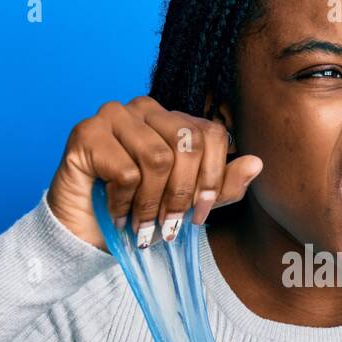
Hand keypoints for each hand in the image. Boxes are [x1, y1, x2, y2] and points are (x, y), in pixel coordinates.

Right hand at [47, 96, 262, 251]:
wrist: (84, 232)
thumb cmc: (137, 213)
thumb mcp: (189, 205)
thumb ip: (222, 186)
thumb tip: (257, 163)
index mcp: (172, 118)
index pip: (212, 133)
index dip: (212, 178)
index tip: (200, 215)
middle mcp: (144, 109)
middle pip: (186, 143)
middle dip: (182, 195)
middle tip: (170, 226)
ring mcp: (113, 115)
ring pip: (157, 158)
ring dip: (151, 203)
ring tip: (142, 224)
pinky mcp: (86, 133)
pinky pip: (125, 171)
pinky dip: (125, 203)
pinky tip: (117, 214)